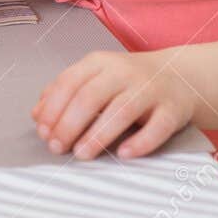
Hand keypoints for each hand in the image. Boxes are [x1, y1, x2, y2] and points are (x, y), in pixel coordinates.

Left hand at [31, 49, 195, 159]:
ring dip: (98, 135)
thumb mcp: (95, 78)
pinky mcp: (173, 108)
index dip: (53, 108)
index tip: (43, 132)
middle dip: (69, 124)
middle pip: (91, 96)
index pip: (70, 82)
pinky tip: (124, 154)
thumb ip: (65, 92)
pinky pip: (158, 126)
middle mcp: (124, 72)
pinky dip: (141, 141)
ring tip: (82, 154)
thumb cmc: (128, 82)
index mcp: (100, 62)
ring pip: (121, 110)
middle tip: (57, 148)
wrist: (181, 76)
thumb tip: (37, 115)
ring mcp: (150, 89)